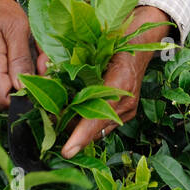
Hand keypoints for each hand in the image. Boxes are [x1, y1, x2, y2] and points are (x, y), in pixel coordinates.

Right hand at [0, 0, 39, 110]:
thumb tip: (26, 88)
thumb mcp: (17, 28)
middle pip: (9, 95)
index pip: (2, 101)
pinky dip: (20, 70)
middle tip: (42, 60)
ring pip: (10, 88)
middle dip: (30, 83)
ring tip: (32, 52)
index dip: (24, 98)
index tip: (42, 81)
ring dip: (27, 74)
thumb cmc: (0, 11)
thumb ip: (22, 58)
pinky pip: (7, 79)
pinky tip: (24, 54)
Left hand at [60, 6, 171, 157]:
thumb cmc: (117, 37)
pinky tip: (76, 111)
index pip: (97, 116)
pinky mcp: (128, 110)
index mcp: (119, 82)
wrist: (143, 38)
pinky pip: (104, 123)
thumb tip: (46, 73)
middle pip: (94, 127)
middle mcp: (126, 99)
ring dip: (78, 125)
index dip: (81, 136)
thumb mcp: (93, 47)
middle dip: (71, 129)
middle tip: (50, 120)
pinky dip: (88, 120)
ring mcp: (128, 107)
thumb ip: (73, 65)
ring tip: (61, 113)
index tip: (67, 151)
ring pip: (98, 128)